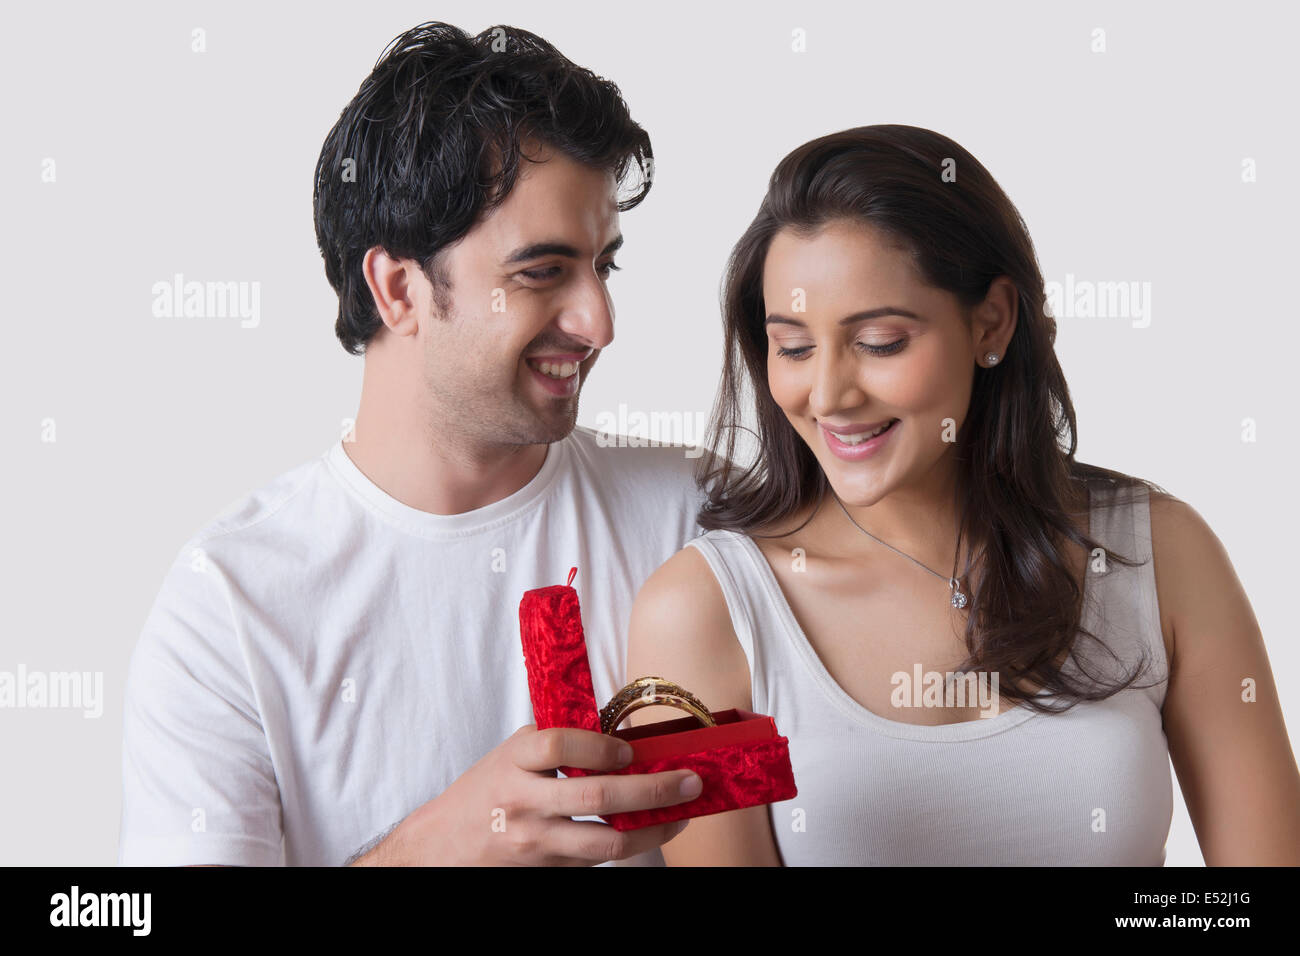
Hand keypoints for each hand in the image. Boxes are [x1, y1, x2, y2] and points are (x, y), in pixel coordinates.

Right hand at [348, 723, 700, 864]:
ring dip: (653, 828)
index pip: (559, 744)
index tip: (631, 750)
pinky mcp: (545, 868)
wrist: (442, 846)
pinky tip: (652, 832)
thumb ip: (554, 742)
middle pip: (596, 795)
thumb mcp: (510, 755)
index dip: (601, 746)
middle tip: (689, 781)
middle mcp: (523, 800)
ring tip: (683, 814)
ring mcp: (534, 840)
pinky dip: (630, 845)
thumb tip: (621, 734)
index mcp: (514, 760)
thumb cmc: (485, 790)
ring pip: (604, 842)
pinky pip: (595, 859)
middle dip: (652, 788)